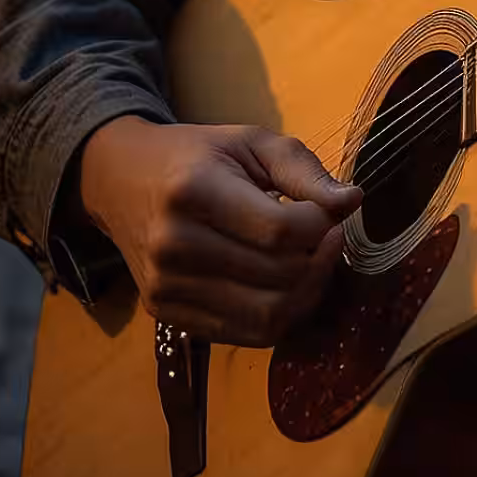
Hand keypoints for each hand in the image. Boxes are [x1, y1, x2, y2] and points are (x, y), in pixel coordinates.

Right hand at [77, 117, 362, 346]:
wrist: (122, 181)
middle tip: (328, 235)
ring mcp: (166, 288)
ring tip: (312, 260)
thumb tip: (353, 201)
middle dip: (320, 259)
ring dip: (307, 292)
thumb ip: (303, 170)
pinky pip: (246, 335)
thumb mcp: (252, 142)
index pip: (279, 232)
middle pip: (277, 277)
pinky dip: (281, 315)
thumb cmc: (197, 155)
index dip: (321, 226)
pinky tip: (286, 283)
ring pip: (267, 316)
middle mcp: (173, 246)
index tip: (330, 211)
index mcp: (193, 192)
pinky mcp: (167, 316)